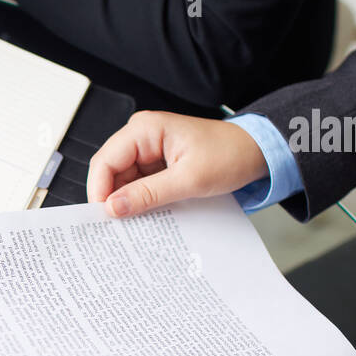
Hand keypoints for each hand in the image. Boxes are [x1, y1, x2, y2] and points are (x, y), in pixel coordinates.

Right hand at [87, 111, 268, 217]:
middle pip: (110, 172)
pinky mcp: (156, 164)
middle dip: (112, 199)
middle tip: (117, 227)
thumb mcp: (189, 179)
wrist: (256, 153)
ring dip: (127, 202)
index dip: (99, 191)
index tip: (104, 218)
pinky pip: (137, 184)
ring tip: (135, 223)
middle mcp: (141, 136)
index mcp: (145, 129)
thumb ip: (148, 194)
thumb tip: (114, 208)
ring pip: (122, 181)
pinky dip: (140, 201)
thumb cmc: (230, 155)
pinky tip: (146, 215)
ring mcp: (148, 150)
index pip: (105, 161)